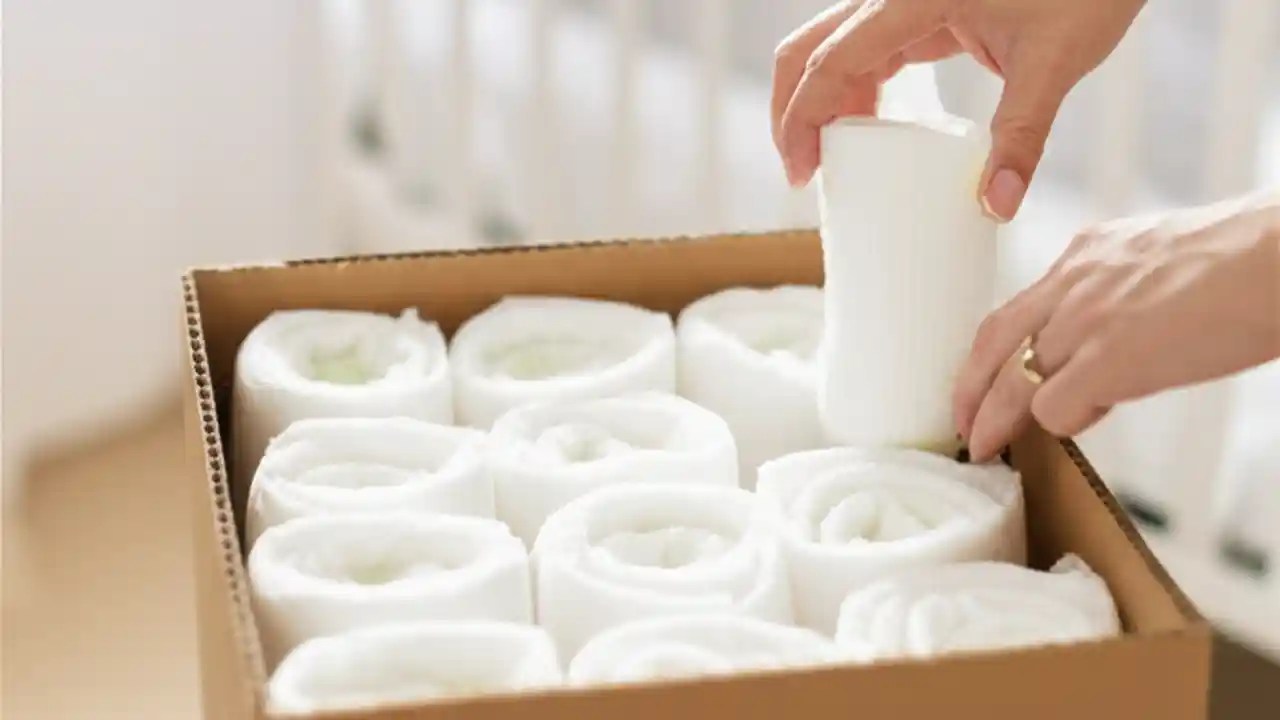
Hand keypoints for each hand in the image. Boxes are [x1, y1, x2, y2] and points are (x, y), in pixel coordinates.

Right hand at [772, 0, 1145, 219]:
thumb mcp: (1055, 62)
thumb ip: (1022, 136)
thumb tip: (997, 208)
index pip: (831, 62)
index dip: (803, 120)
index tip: (802, 174)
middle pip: (807, 50)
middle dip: (792, 112)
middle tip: (802, 172)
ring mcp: (903, 1)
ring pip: (830, 49)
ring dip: (819, 103)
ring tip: (831, 162)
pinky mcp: (921, 10)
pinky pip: (866, 50)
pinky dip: (854, 91)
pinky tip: (868, 128)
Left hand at [954, 192, 1279, 460]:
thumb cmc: (1253, 263)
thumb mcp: (1166, 264)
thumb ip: (1126, 297)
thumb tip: (1120, 350)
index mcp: (1091, 252)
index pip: (1023, 307)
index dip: (997, 350)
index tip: (987, 379)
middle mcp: (1076, 280)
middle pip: (994, 340)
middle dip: (969, 387)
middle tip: (962, 422)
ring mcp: (1087, 320)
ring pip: (1010, 378)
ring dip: (995, 419)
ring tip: (988, 447)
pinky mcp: (1108, 358)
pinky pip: (1052, 405)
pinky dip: (1056, 425)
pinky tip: (1075, 429)